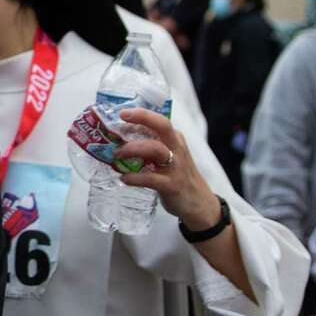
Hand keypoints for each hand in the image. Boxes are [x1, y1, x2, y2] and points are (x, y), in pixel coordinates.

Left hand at [115, 107, 222, 231]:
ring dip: (133, 149)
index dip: (141, 114)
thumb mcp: (168, 157)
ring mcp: (176, 166)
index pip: (160, 120)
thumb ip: (150, 147)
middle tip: (121, 121)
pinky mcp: (172, 185)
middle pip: (163, 126)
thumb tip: (119, 141)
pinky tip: (123, 178)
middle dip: (142, 119)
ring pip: (156, 149)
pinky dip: (134, 178)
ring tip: (116, 155)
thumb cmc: (177, 176)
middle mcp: (177, 149)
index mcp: (174, 140)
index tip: (122, 112)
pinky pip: (151, 178)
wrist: (198, 203)